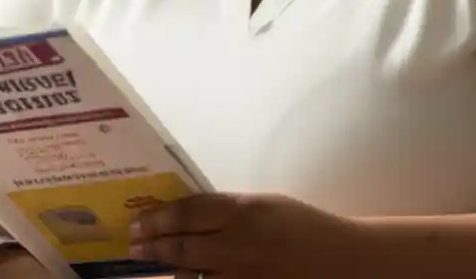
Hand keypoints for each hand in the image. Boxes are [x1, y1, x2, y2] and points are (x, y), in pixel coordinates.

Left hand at [128, 193, 360, 277]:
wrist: (341, 260)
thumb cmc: (302, 225)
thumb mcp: (264, 204)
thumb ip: (228, 209)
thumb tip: (186, 214)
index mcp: (242, 211)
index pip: (187, 212)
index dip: (158, 217)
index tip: (139, 221)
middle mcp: (238, 243)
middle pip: (182, 245)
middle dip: (153, 246)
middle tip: (135, 245)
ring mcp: (243, 275)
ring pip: (192, 276)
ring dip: (171, 270)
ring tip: (155, 263)